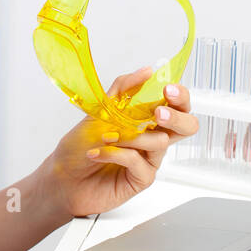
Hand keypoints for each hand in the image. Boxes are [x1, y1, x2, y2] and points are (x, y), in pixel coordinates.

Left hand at [38, 67, 198, 219]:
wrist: (63, 178)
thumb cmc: (80, 146)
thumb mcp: (99, 111)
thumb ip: (123, 89)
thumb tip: (147, 71)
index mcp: (146, 118)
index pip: (176, 104)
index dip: (179, 96)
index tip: (167, 89)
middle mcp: (152, 138)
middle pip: (187, 126)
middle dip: (177, 116)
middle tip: (158, 113)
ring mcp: (149, 159)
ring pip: (160, 142)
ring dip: (131, 136)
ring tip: (105, 137)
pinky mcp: (142, 179)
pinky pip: (138, 161)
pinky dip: (116, 154)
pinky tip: (97, 154)